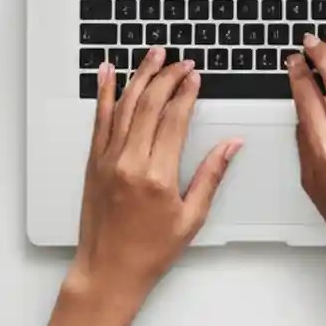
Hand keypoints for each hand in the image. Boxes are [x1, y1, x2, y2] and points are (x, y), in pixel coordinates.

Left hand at [69, 47, 241, 301]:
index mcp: (158, 176)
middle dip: (167, 77)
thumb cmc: (150, 251)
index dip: (186, 92)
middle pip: (150, 105)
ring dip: (139, 76)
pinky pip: (99, 120)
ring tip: (152, 55)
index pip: (174, 119)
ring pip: (124, 106)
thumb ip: (212, 175)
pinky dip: (105, 93)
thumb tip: (231, 145)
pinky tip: (109, 73)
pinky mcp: (94, 162)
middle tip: (180, 61)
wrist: (108, 270)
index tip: (195, 76)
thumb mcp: (192, 217)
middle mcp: (130, 162)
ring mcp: (108, 160)